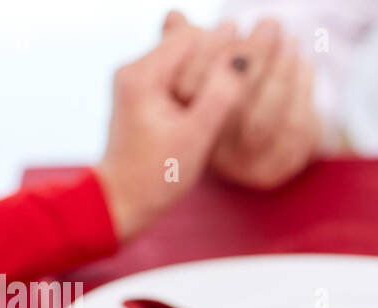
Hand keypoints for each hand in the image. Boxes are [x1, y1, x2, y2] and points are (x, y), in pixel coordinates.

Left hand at [96, 23, 246, 237]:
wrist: (121, 202)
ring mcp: (136, 82)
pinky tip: (218, 98)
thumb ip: (220, 97)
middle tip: (255, 65)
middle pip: (187, 42)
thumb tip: (243, 59)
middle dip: (220, 53)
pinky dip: (199, 81)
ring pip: (184, 58)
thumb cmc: (155, 177)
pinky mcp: (142, 95)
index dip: (226, 45)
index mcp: (142, 75)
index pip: (192, 37)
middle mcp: (134, 70)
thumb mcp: (194, 138)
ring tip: (240, 83)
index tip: (256, 58)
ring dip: (211, 68)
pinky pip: (177, 75)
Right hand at [165, 12, 319, 189]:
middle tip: (270, 23)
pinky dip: (302, 90)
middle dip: (253, 57)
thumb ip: (188, 44)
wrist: (268, 139)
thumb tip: (174, 18)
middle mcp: (214, 151)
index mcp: (187, 124)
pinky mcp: (278, 166)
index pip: (190, 90)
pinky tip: (305, 63)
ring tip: (290, 40)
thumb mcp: (207, 68)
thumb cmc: (230, 91)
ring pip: (263, 118)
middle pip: (232, 104)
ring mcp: (246, 164)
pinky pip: (294, 127)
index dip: (210, 55)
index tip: (230, 24)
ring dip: (281, 73)